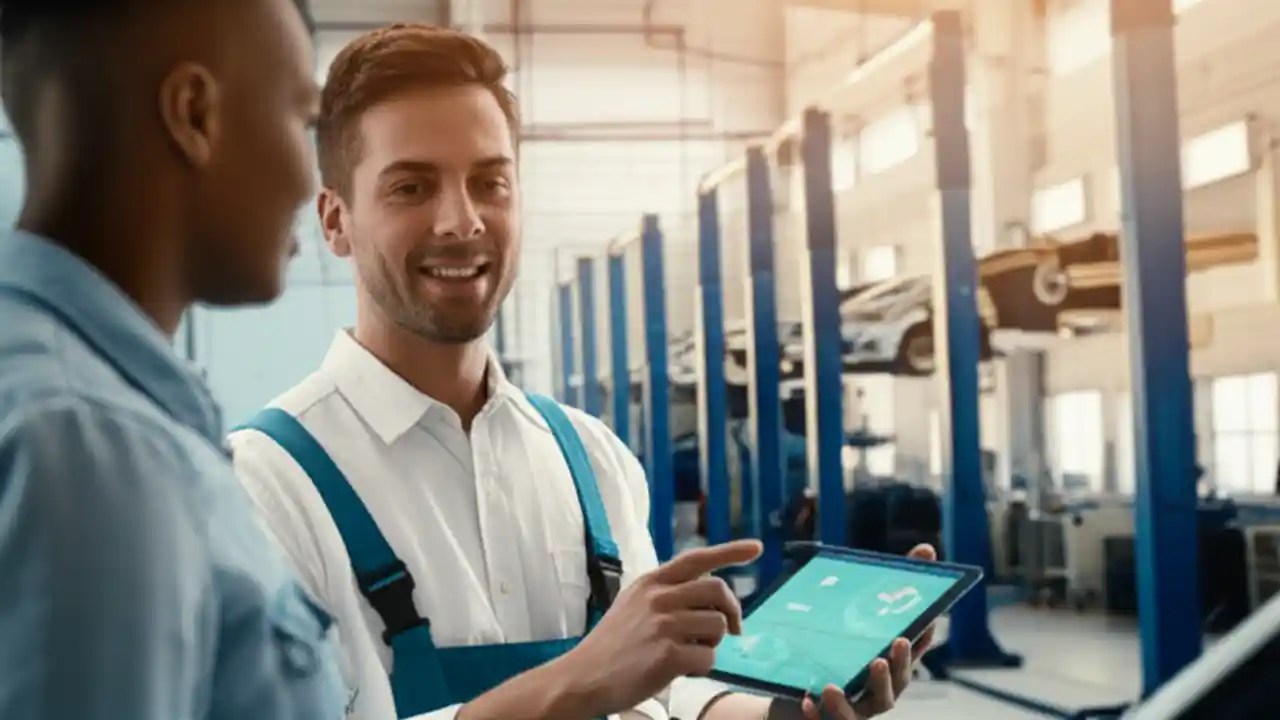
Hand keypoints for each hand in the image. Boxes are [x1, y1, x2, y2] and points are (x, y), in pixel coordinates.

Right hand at [558, 540, 762, 717]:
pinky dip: (701, 667)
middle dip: (732, 610)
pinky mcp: (668, 653)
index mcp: (650, 582)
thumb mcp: (632, 605)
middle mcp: (658, 597)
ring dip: (712, 643)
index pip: (696, 559)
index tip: (756, 548)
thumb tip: (709, 600)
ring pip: (718, 626)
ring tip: (689, 653)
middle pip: (718, 590)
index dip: (730, 551)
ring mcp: (663, 624)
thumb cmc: (611, 646)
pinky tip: (681, 670)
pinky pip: (709, 657)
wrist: (582, 678)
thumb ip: (665, 594)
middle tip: (732, 629)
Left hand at [800, 543, 937, 718]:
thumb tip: (927, 550)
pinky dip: (818, 713)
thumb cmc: (838, 652)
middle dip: (897, 667)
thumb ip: (889, 586)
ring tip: (835, 685)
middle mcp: (879, 690)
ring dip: (849, 701)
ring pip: (861, 711)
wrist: (797, 695)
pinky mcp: (828, 719)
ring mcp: (855, 708)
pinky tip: (807, 698)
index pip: (914, 649)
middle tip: (892, 647)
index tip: (928, 618)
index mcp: (890, 663)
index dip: (923, 636)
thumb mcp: (857, 618)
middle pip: (896, 684)